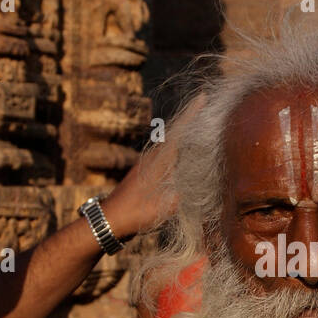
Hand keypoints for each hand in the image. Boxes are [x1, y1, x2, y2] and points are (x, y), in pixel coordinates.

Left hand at [100, 94, 204, 239]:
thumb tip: (208, 181)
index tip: (202, 97)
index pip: (180, 130)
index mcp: (160, 159)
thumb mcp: (167, 204)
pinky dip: (179, 150)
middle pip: (176, 132)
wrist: (110, 220)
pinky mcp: (145, 173)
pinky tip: (185, 156)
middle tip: (207, 108)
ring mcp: (148, 164)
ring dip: (185, 135)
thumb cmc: (137, 212)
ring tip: (201, 128)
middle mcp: (154, 157)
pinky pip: (167, 155)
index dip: (192, 113)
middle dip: (192, 120)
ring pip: (171, 143)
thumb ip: (188, 190)